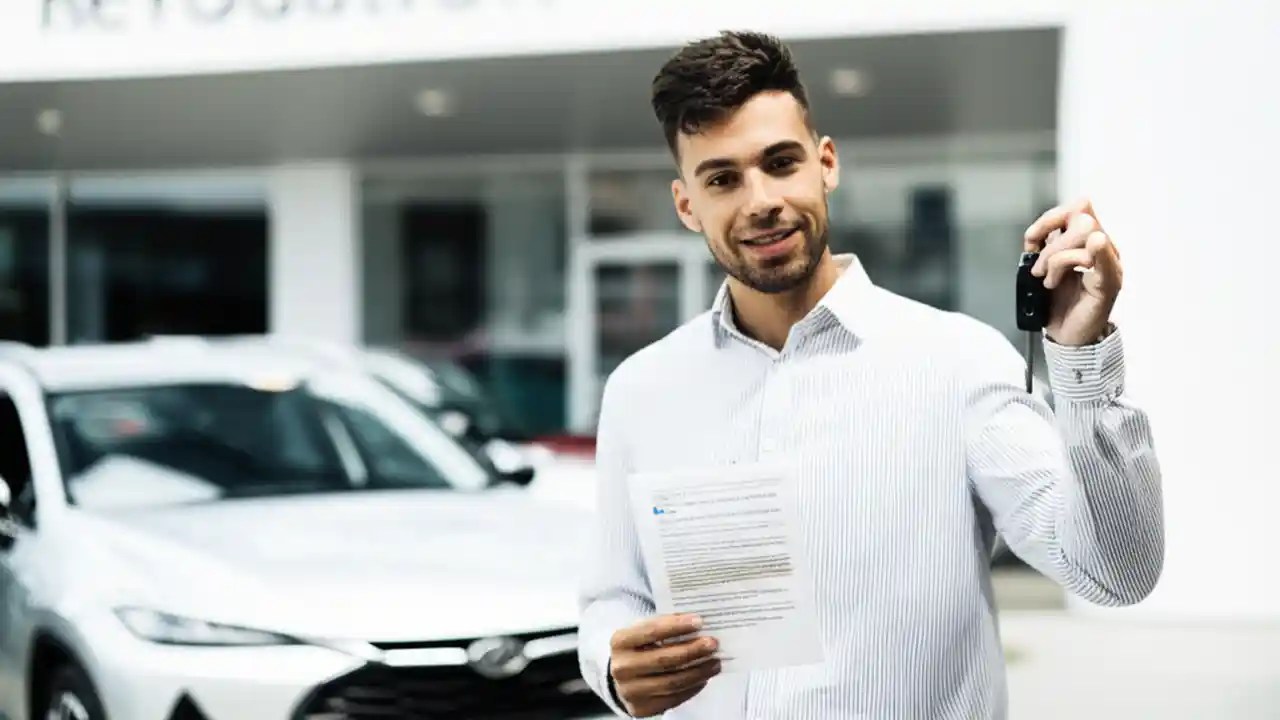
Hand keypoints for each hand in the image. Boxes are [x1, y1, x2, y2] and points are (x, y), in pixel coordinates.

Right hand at [609, 614, 720, 717]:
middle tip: (712, 644)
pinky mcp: (641, 708)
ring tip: (715, 662)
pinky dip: (692, 687)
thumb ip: (665, 625)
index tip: (699, 621)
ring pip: (672, 682)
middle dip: (692, 650)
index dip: (676, 626)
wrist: (622, 675)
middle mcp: (622, 667)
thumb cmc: (640, 647)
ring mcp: (630, 691)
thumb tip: (697, 624)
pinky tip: (703, 677)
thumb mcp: (644, 630)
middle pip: (664, 659)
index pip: (651, 631)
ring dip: (698, 671)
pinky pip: (673, 698)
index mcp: (620, 641)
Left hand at [1024, 198, 1123, 345]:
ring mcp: (1109, 264)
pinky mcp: (1109, 283)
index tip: (1032, 239)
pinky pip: (1101, 259)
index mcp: (1088, 241)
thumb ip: (1043, 246)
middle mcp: (1102, 248)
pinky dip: (1081, 257)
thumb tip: (1036, 235)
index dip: (1050, 218)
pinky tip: (1072, 269)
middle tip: (1040, 269)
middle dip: (1051, 243)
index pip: (1079, 207)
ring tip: (1049, 281)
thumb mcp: (1044, 267)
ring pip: (1087, 233)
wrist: (1066, 335)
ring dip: (1057, 258)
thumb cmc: (1058, 303)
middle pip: (1082, 218)